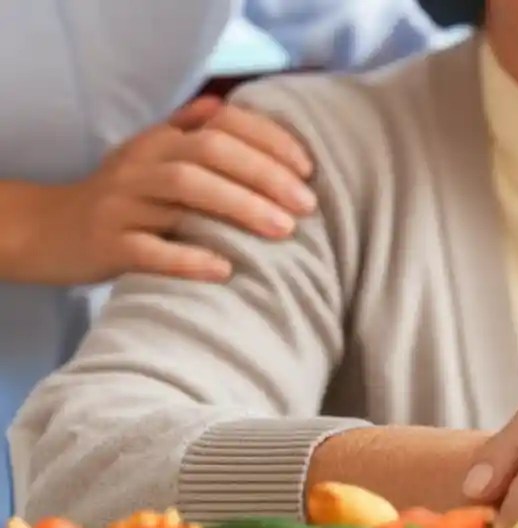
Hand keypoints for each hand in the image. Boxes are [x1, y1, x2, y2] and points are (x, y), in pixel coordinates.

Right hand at [21, 96, 314, 284]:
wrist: (48, 231)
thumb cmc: (123, 197)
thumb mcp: (150, 156)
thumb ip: (187, 129)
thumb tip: (226, 104)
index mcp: (160, 139)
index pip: (221, 123)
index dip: (268, 140)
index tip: (307, 169)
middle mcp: (141, 162)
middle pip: (208, 154)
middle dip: (264, 176)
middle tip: (306, 206)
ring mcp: (122, 202)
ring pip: (183, 192)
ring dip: (239, 207)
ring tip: (283, 230)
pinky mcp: (107, 244)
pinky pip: (149, 249)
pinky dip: (189, 259)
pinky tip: (226, 270)